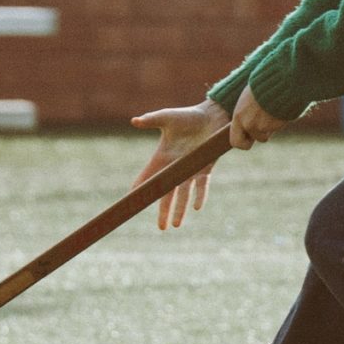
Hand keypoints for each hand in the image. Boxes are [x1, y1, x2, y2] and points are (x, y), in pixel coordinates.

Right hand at [130, 101, 228, 228]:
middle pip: (166, 193)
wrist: (211, 116)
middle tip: (160, 227)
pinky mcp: (205, 168)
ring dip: (179, 209)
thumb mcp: (167, 117)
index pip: (148, 176)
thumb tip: (134, 121)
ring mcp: (190, 169)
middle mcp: (175, 167)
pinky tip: (196, 207)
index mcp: (162, 157)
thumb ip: (151, 120)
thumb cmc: (188, 116)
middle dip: (163, 210)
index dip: (140, 189)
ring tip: (175, 225)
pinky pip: (202, 186)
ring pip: (183, 194)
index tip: (131, 202)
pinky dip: (199, 195)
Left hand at [230, 86, 288, 148]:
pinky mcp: (276, 125)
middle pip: (253, 141)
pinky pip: (278, 127)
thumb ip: (246, 114)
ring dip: (271, 126)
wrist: (279, 79)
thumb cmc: (263, 84)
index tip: (249, 137)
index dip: (243, 142)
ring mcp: (263, 126)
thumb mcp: (248, 99)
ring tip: (273, 110)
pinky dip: (279, 121)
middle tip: (264, 125)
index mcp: (239, 116)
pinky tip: (280, 107)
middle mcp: (249, 124)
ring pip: (267, 134)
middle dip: (259, 136)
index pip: (235, 142)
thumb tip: (249, 125)